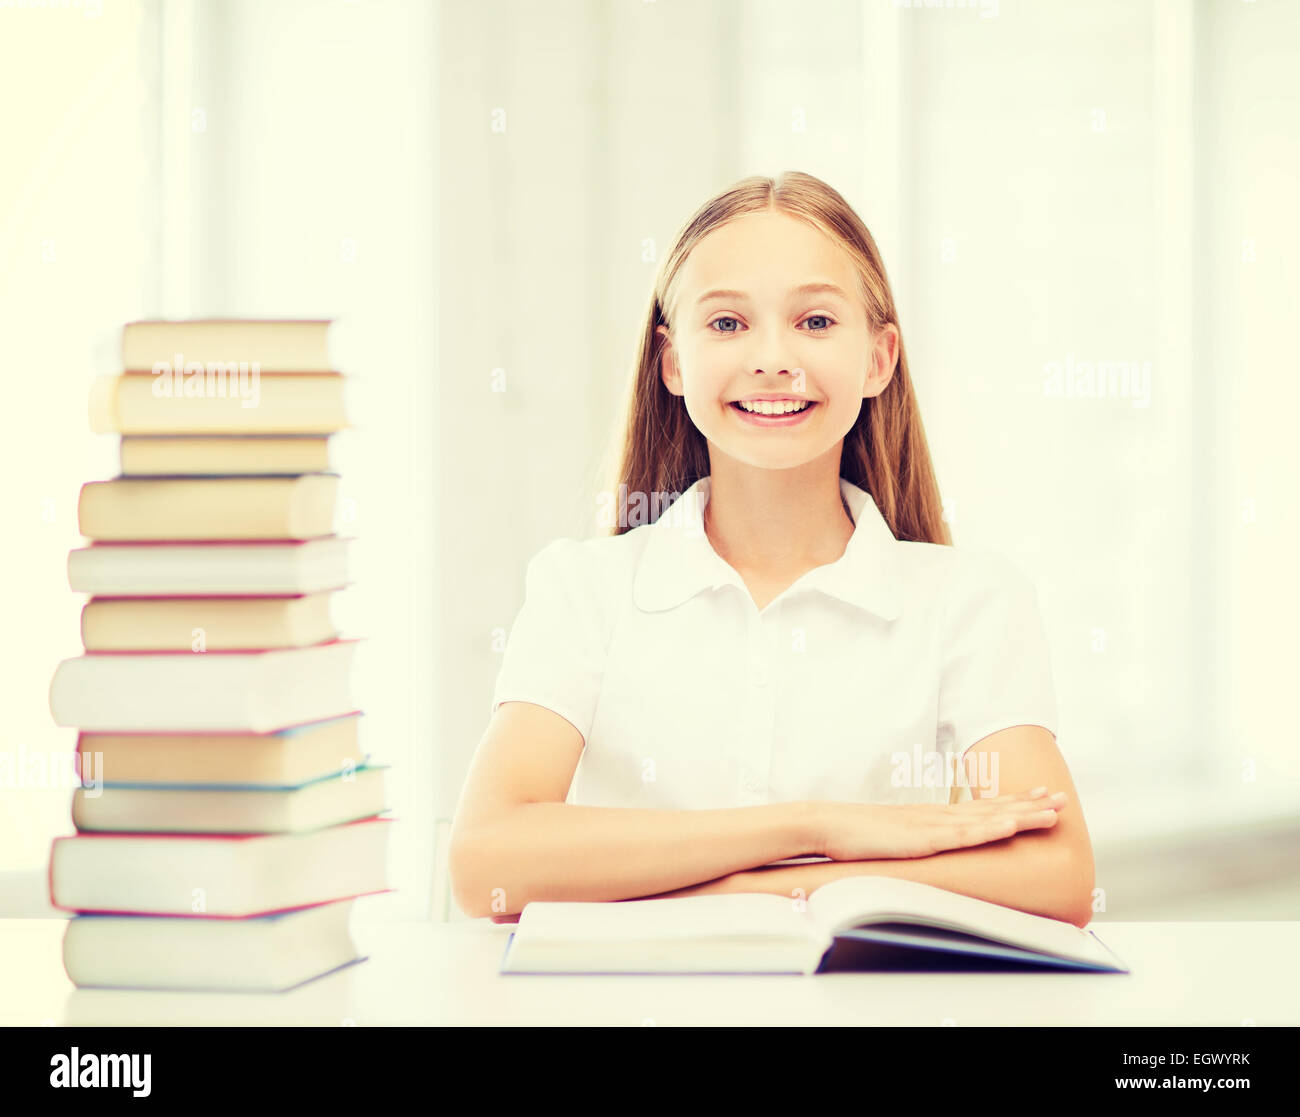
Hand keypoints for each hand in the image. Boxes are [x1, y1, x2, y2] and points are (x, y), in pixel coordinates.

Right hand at [814, 788, 1066, 860]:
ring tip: (1052, 812)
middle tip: (1061, 799)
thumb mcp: (891, 841)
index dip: (1010, 803)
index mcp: (931, 818)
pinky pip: (964, 834)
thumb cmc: (853, 836)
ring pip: (986, 819)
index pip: (979, 809)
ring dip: (1021, 814)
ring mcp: (932, 826)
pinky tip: (1012, 826)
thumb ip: (910, 843)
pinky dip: (991, 829)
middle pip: (991, 808)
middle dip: (1028, 804)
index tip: (1037, 797)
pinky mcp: (923, 838)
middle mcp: (937, 816)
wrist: (827, 824)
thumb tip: (921, 851)